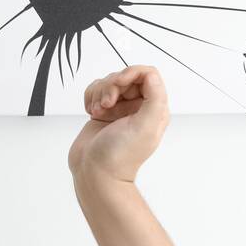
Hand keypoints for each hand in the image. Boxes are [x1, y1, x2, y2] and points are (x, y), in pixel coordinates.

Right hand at [68, 65, 169, 183]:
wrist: (96, 172)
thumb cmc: (120, 155)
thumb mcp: (145, 127)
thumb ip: (154, 100)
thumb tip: (151, 75)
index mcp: (155, 110)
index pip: (148, 75)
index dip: (131, 73)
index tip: (118, 85)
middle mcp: (139, 108)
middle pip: (125, 76)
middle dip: (111, 86)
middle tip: (106, 105)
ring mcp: (121, 109)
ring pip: (108, 82)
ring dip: (99, 94)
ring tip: (99, 112)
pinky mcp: (104, 111)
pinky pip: (95, 90)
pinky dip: (90, 98)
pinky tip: (92, 113)